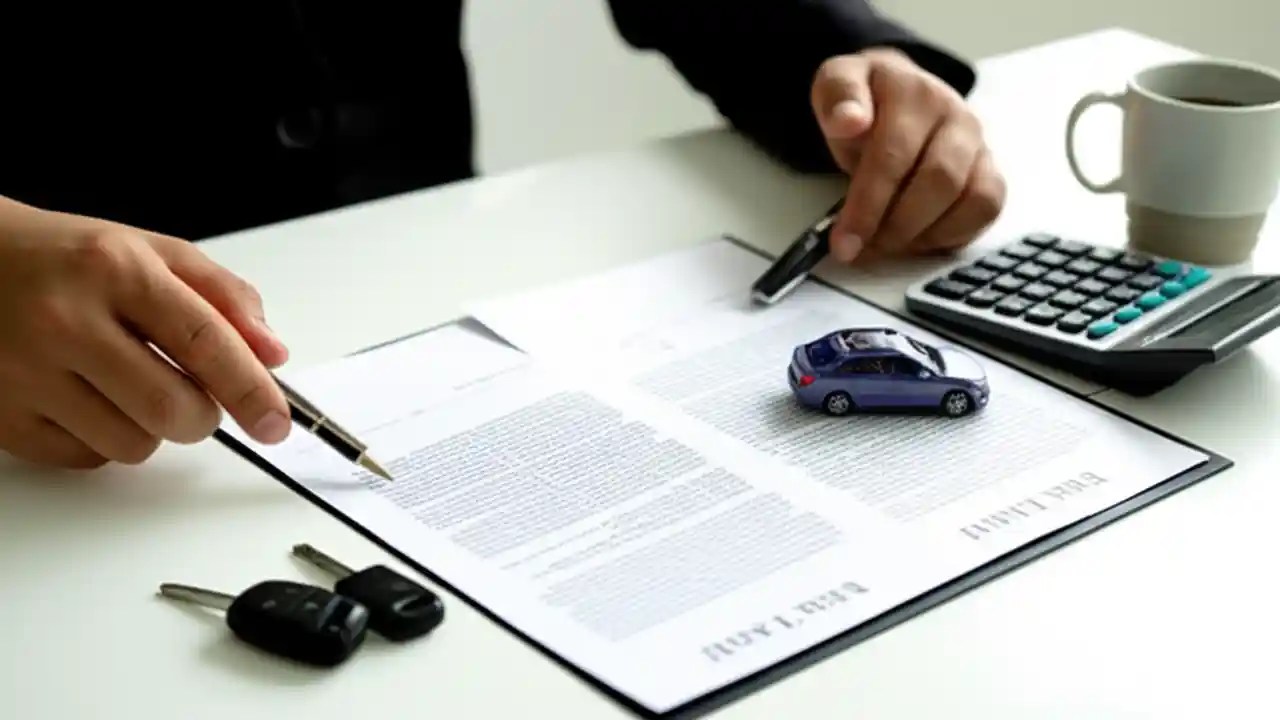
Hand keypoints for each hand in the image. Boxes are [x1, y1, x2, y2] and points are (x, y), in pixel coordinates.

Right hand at [0, 198, 290, 468]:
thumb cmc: (66, 259)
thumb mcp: (148, 251)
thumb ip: (222, 297)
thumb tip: (271, 355)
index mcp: (116, 270)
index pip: (206, 341)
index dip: (251, 390)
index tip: (276, 422)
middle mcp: (66, 320)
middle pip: (172, 408)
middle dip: (202, 415)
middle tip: (193, 397)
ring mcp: (26, 372)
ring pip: (133, 445)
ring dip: (151, 429)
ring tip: (126, 386)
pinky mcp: (3, 417)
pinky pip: (86, 459)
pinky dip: (103, 440)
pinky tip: (85, 399)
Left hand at [810, 47, 1005, 262]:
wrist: (895, 93)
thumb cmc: (862, 102)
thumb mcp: (835, 86)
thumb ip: (837, 99)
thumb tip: (849, 121)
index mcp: (914, 92)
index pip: (894, 154)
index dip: (868, 205)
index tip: (844, 243)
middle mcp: (956, 115)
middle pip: (939, 180)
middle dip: (897, 227)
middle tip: (863, 251)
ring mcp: (979, 143)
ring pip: (972, 198)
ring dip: (926, 234)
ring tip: (887, 245)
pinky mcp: (990, 168)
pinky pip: (987, 208)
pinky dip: (954, 234)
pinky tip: (918, 241)